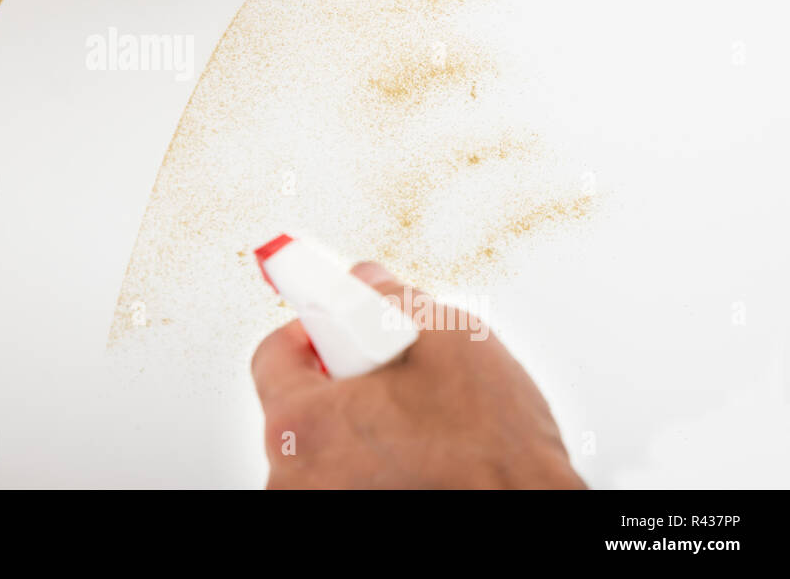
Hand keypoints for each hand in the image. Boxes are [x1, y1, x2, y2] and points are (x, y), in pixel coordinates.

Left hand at [251, 262, 585, 488]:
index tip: (337, 327)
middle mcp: (295, 477)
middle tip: (396, 379)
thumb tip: (366, 281)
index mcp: (301, 424)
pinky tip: (422, 458)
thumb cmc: (492, 451)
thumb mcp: (446, 339)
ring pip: (326, 447)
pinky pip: (348, 480)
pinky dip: (374, 466)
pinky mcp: (348, 522)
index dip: (314, 331)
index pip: (273, 354)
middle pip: (300, 404)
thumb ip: (388, 298)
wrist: (529, 510)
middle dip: (342, 383)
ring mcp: (320, 506)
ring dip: (361, 429)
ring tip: (420, 424)